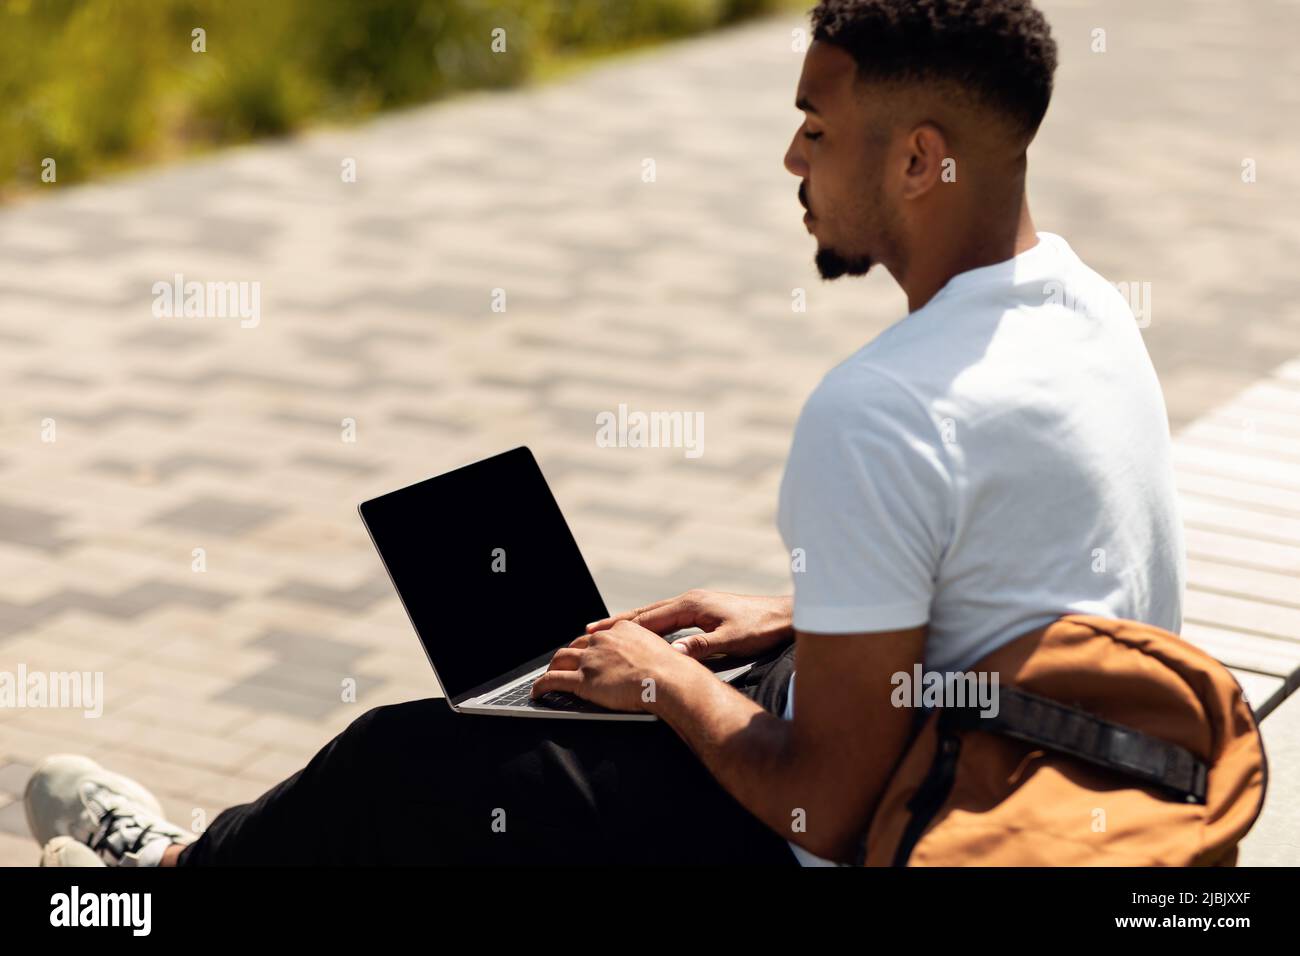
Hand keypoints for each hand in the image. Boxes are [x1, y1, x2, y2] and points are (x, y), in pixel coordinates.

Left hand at [530, 619, 696, 712]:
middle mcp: (603, 641)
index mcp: (623, 630)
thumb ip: (648, 653)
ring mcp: (591, 659)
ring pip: (559, 659)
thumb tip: (648, 664)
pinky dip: (541, 686)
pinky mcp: (582, 680)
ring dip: (551, 668)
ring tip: (548, 678)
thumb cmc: (674, 673)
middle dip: (568, 655)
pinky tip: (538, 692)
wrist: (670, 681)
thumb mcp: (661, 651)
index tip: (587, 653)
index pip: (598, 636)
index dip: (590, 646)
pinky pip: (552, 680)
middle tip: (564, 666)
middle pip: (576, 645)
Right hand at [585, 590, 792, 661]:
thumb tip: (672, 654)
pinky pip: (668, 619)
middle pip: (646, 613)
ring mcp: (697, 605)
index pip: (649, 618)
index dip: (622, 627)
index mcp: (692, 605)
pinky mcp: (704, 612)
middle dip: (617, 622)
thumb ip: (702, 647)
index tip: (598, 633)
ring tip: (608, 631)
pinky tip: (645, 634)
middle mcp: (691, 601)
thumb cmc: (761, 628)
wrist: (786, 617)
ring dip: (632, 623)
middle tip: (589, 629)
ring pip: (656, 615)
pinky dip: (650, 626)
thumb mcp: (731, 641)